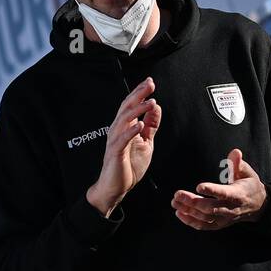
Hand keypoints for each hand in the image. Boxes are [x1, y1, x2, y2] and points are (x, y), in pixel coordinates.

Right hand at [88, 77, 160, 217]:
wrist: (116, 188)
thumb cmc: (128, 166)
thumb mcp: (146, 142)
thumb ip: (150, 125)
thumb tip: (156, 107)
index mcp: (125, 127)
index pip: (131, 105)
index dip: (140, 93)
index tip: (150, 82)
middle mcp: (118, 130)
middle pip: (126, 108)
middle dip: (138, 95)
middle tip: (149, 85)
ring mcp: (115, 141)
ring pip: (124, 120)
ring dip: (137, 110)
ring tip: (149, 103)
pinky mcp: (115, 153)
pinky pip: (121, 140)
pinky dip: (130, 131)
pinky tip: (138, 125)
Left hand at [172, 148, 267, 230]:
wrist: (258, 206)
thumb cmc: (249, 185)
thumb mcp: (248, 173)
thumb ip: (238, 164)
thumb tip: (235, 152)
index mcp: (238, 194)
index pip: (224, 193)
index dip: (212, 190)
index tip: (199, 186)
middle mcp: (231, 209)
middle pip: (210, 208)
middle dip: (193, 202)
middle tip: (178, 194)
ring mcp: (225, 218)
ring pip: (205, 218)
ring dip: (188, 211)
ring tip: (175, 202)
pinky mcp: (220, 224)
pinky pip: (204, 226)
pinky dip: (191, 221)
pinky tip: (180, 213)